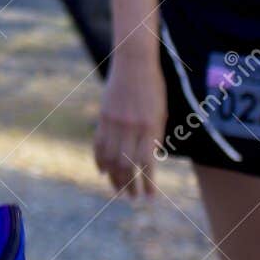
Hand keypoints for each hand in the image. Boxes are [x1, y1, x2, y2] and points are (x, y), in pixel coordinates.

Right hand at [94, 49, 167, 196]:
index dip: (147, 183)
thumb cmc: (153, 87)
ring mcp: (115, 121)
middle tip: (131, 197)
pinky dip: (99, 159)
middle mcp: (131, 126)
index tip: (149, 197)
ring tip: (117, 190)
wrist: (134, 62)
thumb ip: (154, 135)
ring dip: (113, 177)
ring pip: (110, 158)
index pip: (147, 162)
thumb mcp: (160, 112)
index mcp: (150, 126)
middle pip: (126, 164)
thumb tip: (148, 161)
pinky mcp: (103, 116)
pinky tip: (102, 170)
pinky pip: (98, 143)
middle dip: (129, 185)